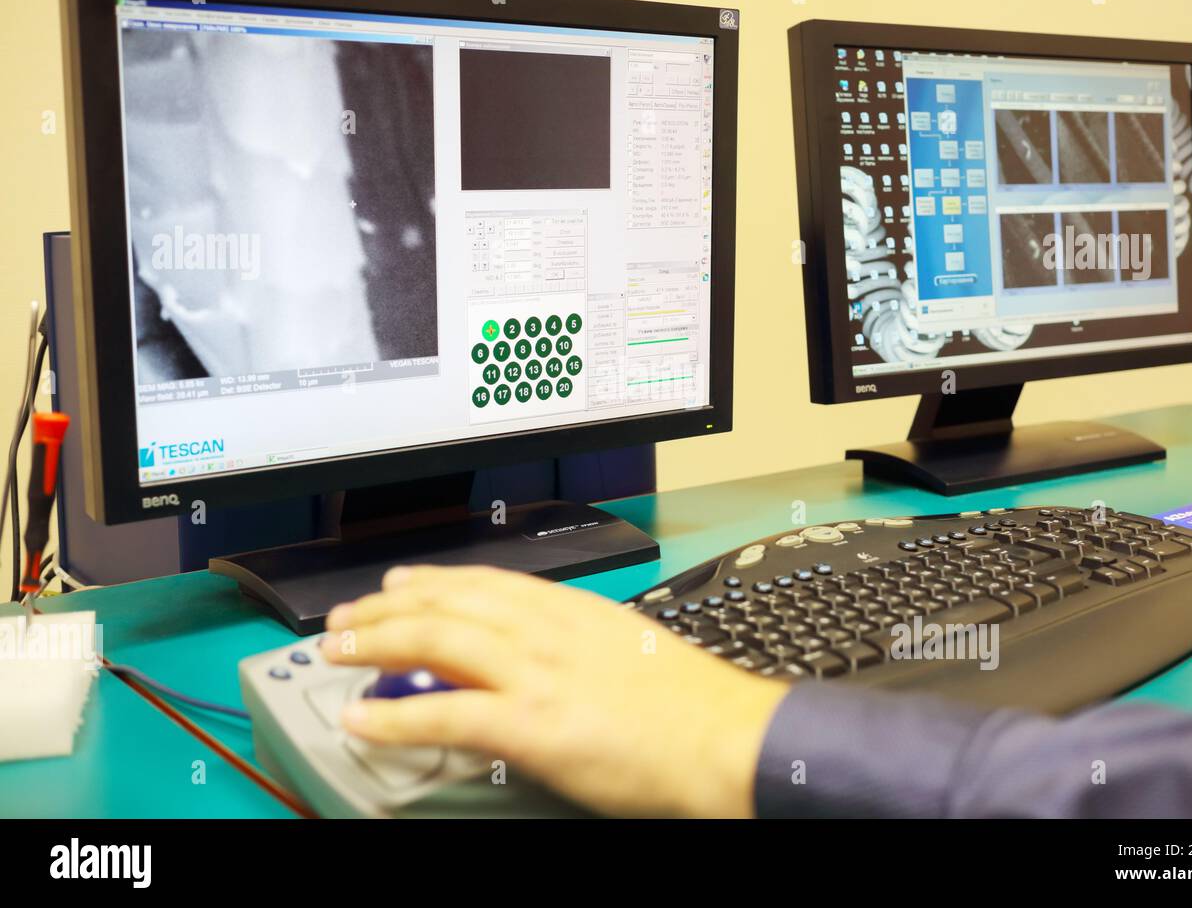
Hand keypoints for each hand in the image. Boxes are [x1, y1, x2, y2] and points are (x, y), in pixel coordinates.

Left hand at [320, 565, 789, 817]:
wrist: (725, 738)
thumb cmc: (691, 704)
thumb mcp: (630, 649)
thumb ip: (580, 646)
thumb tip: (549, 660)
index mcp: (572, 610)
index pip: (485, 583)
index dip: (432, 581)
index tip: (400, 582)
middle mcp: (545, 631)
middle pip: (448, 603)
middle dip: (387, 607)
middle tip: (347, 617)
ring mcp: (534, 675)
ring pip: (435, 641)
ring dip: (377, 642)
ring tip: (338, 650)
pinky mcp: (530, 724)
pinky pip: (444, 713)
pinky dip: (395, 715)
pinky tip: (362, 717)